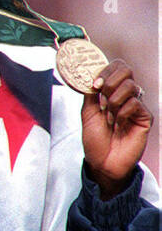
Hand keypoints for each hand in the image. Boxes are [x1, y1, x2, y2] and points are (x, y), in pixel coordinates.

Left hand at [80, 59, 150, 196]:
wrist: (102, 162)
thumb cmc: (95, 140)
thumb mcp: (87, 112)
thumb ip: (90, 93)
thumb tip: (91, 75)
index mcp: (111, 92)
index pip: (115, 68)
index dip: (105, 70)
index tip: (95, 83)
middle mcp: (125, 96)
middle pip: (126, 70)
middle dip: (110, 81)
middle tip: (102, 96)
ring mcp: (136, 106)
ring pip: (130, 86)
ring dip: (113, 100)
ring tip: (108, 116)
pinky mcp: (145, 117)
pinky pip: (136, 103)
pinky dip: (122, 112)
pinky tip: (118, 124)